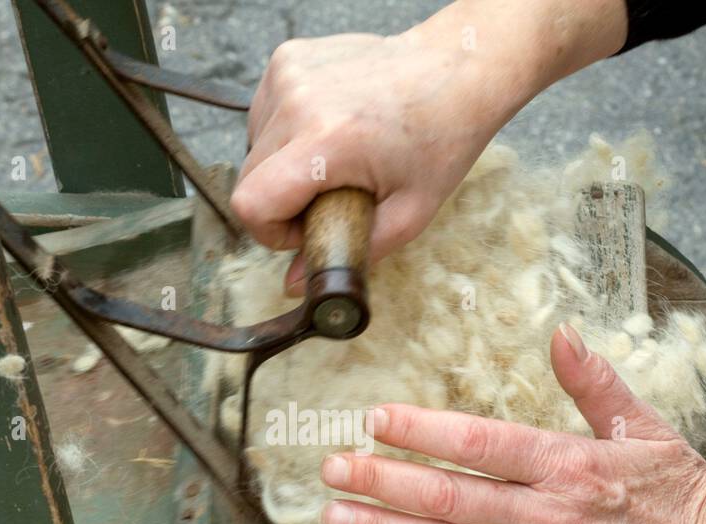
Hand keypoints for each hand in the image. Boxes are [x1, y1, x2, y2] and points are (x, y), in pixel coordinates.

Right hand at [230, 1, 629, 292]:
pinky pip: (263, 114)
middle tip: (328, 200)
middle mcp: (299, 100)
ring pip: (252, 146)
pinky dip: (285, 132)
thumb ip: (348, 254)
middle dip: (280, 202)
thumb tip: (295, 286)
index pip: (251, 202)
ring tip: (334, 160)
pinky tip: (329, 129)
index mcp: (328, 141)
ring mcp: (289, 72)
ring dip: (282, 166)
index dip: (270, 231)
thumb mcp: (408, 214)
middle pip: (247, 177)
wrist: (458, 68)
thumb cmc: (441, 140)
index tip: (306, 229)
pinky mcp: (288, 56)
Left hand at [319, 323, 705, 523]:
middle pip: (446, 494)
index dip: (421, 430)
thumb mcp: (645, 425)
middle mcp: (546, 514)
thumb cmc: (685, 493)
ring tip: (336, 517)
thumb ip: (593, 381)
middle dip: (380, 480)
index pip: (478, 442)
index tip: (374, 419)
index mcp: (567, 462)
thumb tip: (559, 332)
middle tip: (330, 469)